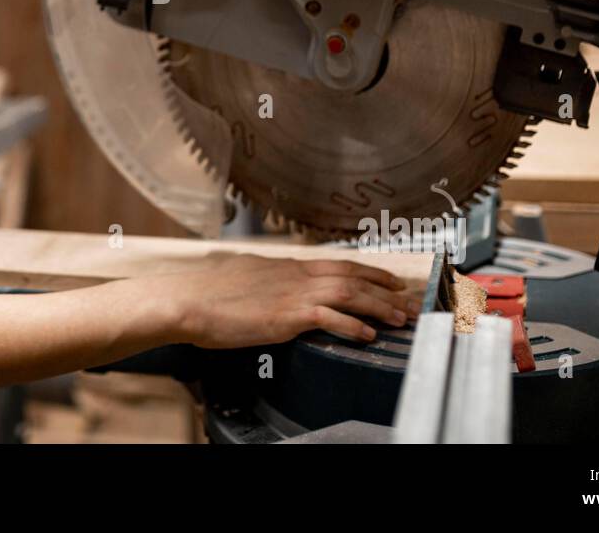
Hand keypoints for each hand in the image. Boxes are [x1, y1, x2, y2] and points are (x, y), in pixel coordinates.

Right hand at [154, 254, 420, 348]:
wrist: (187, 299)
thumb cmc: (206, 292)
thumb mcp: (242, 275)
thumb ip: (264, 278)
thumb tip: (271, 284)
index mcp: (286, 266)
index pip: (338, 263)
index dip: (369, 270)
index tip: (390, 278)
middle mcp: (295, 275)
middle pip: (352, 276)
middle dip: (386, 288)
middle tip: (410, 300)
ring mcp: (292, 294)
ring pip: (350, 294)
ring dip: (379, 307)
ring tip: (401, 319)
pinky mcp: (286, 316)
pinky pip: (330, 318)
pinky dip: (353, 326)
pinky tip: (367, 335)